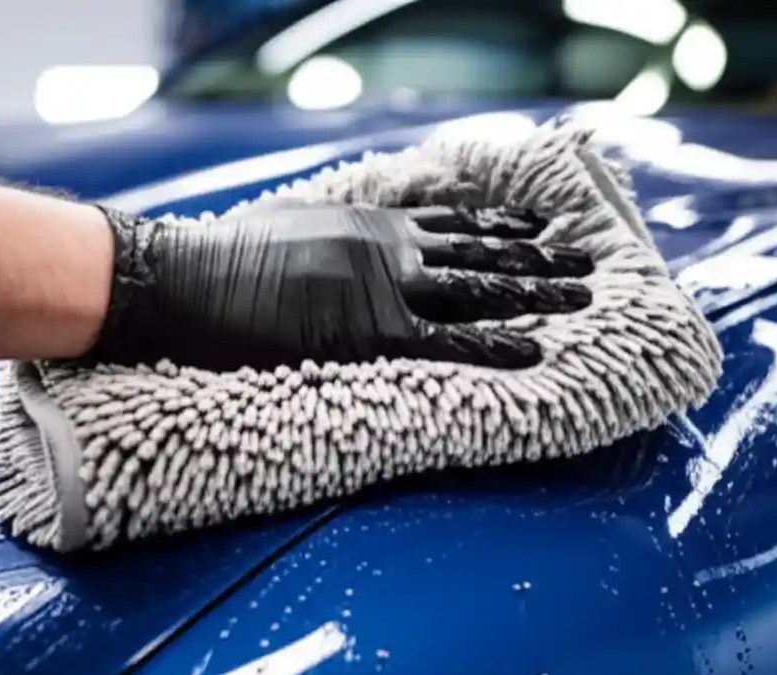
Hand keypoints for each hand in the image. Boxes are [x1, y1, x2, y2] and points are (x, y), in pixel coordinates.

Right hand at [86, 204, 593, 370]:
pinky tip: (536, 348)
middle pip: (484, 251)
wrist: (189, 281)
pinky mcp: (375, 331)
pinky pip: (451, 340)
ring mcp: (388, 287)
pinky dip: (495, 344)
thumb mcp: (293, 228)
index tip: (540, 231)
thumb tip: (349, 248)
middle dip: (540, 258)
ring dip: (539, 292)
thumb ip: (338, 237)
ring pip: (482, 288)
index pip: (456, 223)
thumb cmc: (226, 261)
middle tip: (588, 261)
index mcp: (373, 225)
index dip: (503, 230)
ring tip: (586, 296)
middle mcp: (394, 248)